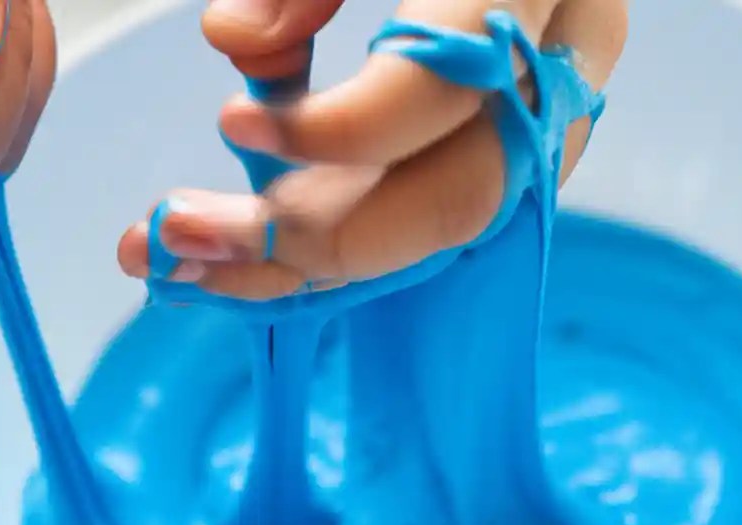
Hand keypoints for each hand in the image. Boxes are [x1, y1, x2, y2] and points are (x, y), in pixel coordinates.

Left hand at [118, 0, 627, 299]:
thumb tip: (234, 40)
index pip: (448, 83)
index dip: (340, 127)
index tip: (230, 119)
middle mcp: (561, 70)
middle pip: (459, 194)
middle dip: (315, 236)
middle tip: (182, 232)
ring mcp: (541, 130)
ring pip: (431, 238)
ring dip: (301, 268)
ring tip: (180, 262)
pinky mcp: (495, 164)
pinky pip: (414, 230)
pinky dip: (322, 253)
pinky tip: (227, 263)